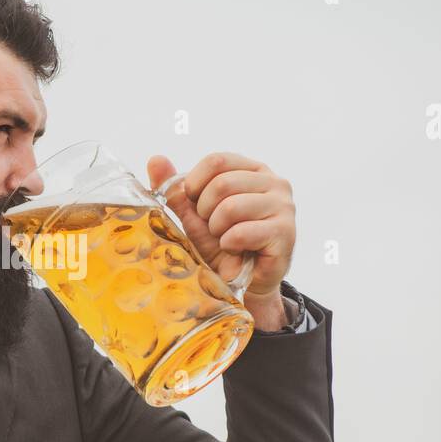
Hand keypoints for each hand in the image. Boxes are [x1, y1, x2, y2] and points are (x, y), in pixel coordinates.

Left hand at [146, 152, 295, 309]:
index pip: (217, 160)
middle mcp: (274, 182)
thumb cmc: (221, 243)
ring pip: (231, 207)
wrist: (243, 281)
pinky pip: (241, 232)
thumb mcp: (193, 214)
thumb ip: (175, 189)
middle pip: (222, 183)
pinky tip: (236, 251)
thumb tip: (155, 159)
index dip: (196, 184)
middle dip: (206, 211)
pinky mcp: (285, 232)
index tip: (195, 204)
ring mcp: (283, 206)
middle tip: (213, 228)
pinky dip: (229, 245)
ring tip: (225, 239)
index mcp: (253, 170)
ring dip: (217, 230)